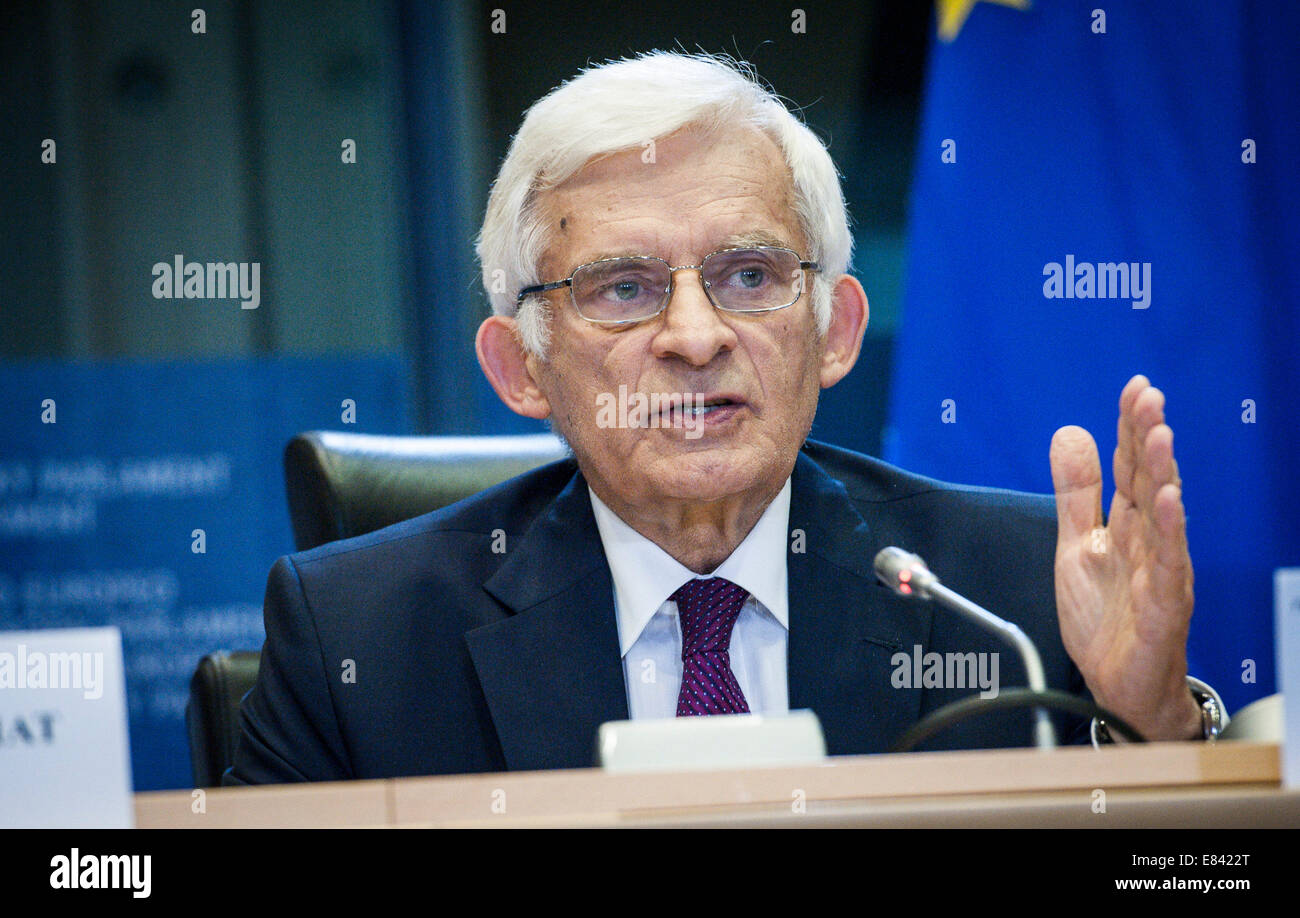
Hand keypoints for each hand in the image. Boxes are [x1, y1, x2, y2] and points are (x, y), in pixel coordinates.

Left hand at [1049, 375, 1201, 740]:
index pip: (1131, 468)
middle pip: (1150, 483)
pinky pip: (1168, 570)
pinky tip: (1169, 505)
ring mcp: (1159, 575)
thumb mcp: (1075, 545)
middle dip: (1149, 439)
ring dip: (1163, 476)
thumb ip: (1075, 493)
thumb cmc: (1105, 617)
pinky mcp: (1163, 610)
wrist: (1115, 685)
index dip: (1130, 428)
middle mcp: (1148, 544)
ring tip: (1161, 436)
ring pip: (1165, 519)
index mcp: (1126, 526)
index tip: (1134, 387)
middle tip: (1149, 397)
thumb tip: (1069, 433)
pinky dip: (1169, 537)